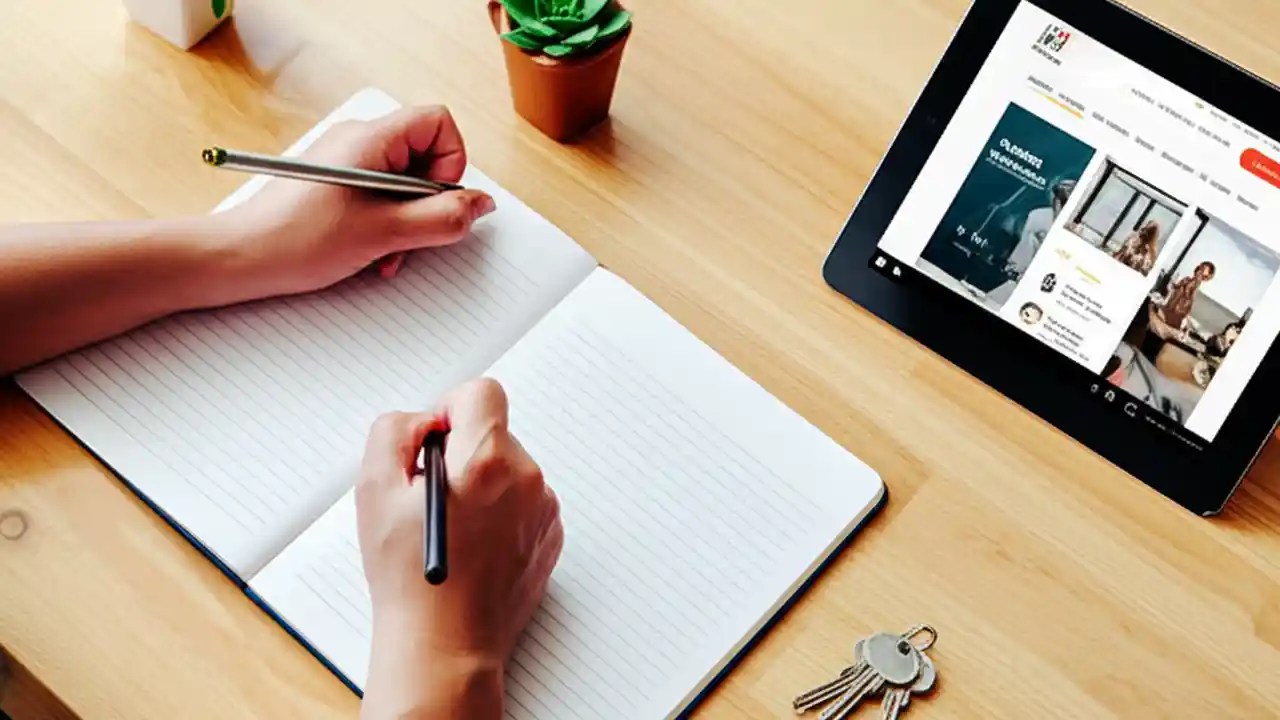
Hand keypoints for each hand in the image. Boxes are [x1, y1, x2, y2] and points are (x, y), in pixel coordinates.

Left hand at [207, 106, 495, 305]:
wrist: (241, 258)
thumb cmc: (296, 240)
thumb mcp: (384, 233)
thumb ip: (443, 218)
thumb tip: (480, 205)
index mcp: (371, 139)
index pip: (438, 124)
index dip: (451, 163)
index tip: (437, 202)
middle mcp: (361, 142)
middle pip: (426, 156)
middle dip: (429, 203)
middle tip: (411, 234)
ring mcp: (349, 163)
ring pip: (406, 183)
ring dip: (408, 222)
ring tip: (387, 250)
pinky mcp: (339, 185)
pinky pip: (383, 197)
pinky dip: (388, 225)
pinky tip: (373, 251)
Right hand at [356, 379, 562, 719]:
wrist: (446, 645)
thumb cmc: (409, 579)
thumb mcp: (374, 489)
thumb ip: (394, 431)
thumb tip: (424, 419)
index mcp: (485, 460)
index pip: (481, 393)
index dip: (450, 408)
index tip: (435, 439)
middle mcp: (525, 478)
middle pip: (493, 434)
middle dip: (461, 455)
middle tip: (433, 500)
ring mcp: (543, 508)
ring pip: (508, 469)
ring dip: (481, 487)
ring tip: (453, 532)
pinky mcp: (551, 534)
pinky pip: (523, 502)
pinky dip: (500, 514)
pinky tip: (474, 547)